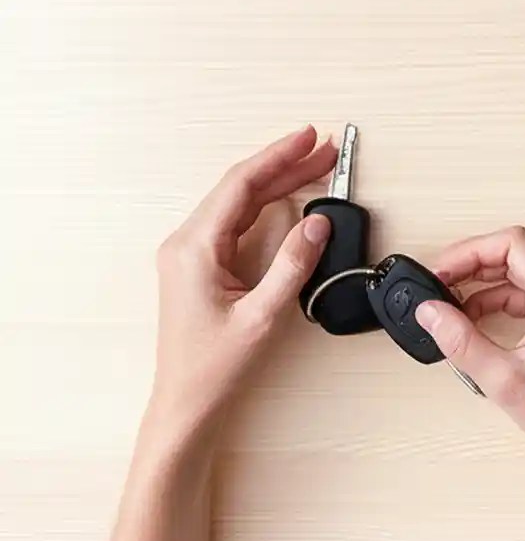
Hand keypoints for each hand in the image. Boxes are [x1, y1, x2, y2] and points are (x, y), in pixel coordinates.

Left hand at [148, 125, 336, 435]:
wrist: (186, 402)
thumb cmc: (214, 366)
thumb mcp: (263, 316)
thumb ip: (293, 265)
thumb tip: (317, 224)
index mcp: (194, 247)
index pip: (240, 185)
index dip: (277, 157)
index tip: (307, 138)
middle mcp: (187, 243)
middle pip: (241, 189)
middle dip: (284, 166)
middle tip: (323, 150)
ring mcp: (192, 253)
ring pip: (240, 203)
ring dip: (278, 184)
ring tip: (316, 168)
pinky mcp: (201, 265)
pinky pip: (237, 222)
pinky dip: (267, 206)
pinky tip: (292, 199)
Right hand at [417, 227, 524, 540]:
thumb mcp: (501, 379)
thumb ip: (460, 340)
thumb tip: (430, 311)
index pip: (513, 244)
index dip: (471, 251)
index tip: (443, 270)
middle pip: (516, 253)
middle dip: (473, 265)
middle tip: (440, 286)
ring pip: (522, 271)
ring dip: (485, 284)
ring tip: (452, 307)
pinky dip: (502, 299)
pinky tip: (477, 320)